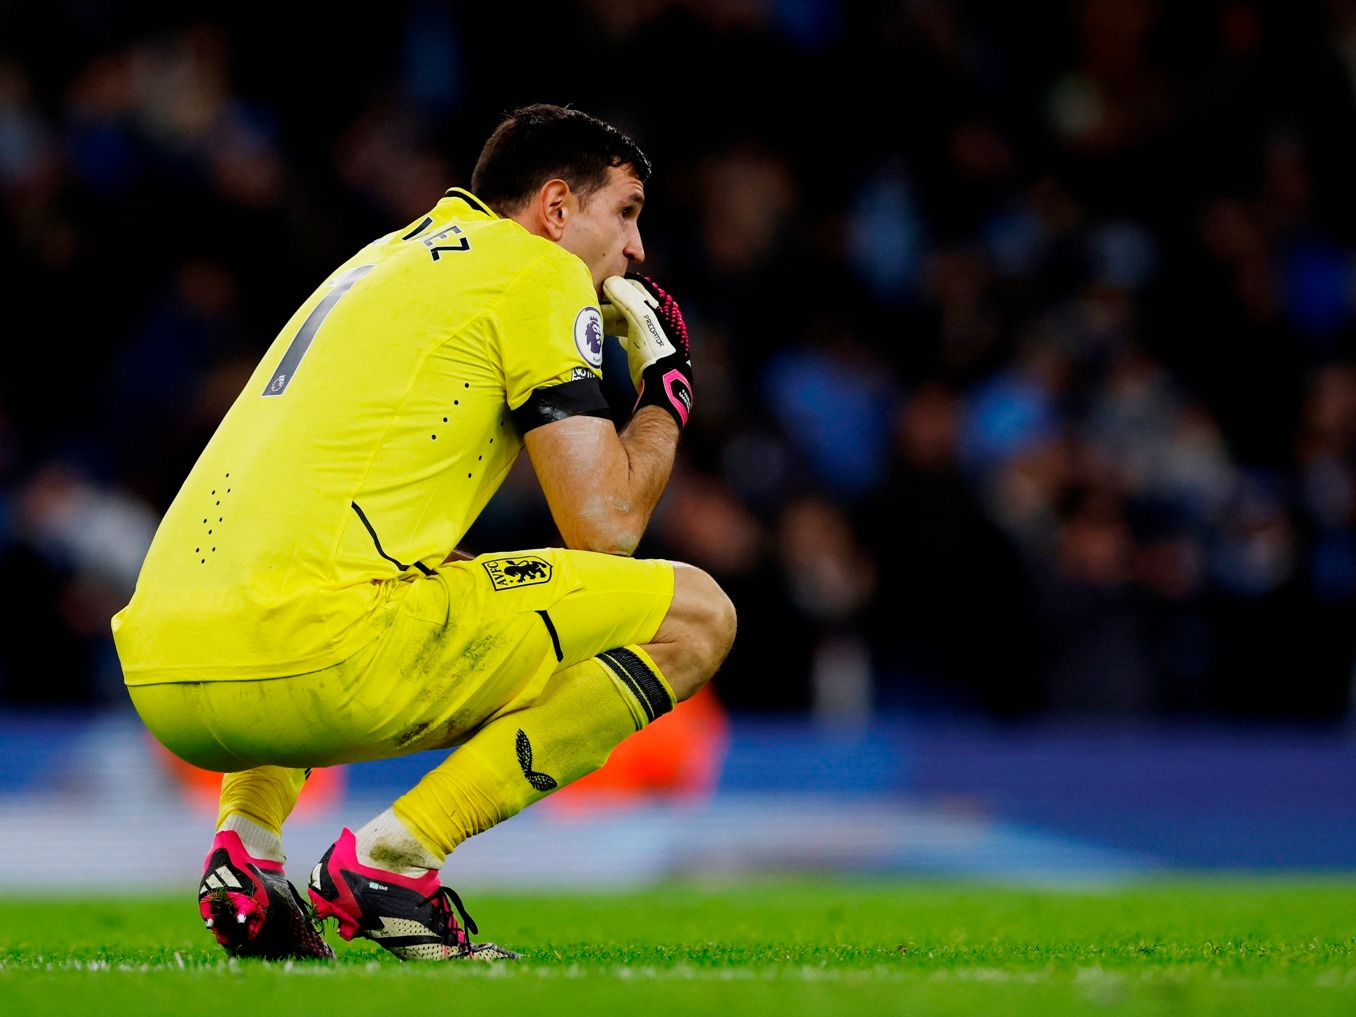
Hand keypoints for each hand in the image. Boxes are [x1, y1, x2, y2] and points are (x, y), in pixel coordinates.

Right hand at [601, 273, 693, 428]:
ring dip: (608, 315)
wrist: (661, 383)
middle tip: (591, 302)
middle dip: (610, 301)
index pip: (635, 287)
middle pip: (628, 302)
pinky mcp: (641, 347)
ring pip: (624, 317)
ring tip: (592, 316)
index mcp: (660, 306)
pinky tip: (601, 329)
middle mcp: (656, 317)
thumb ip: (628, 299)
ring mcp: (648, 332)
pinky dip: (613, 328)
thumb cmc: (654, 350)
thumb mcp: (642, 320)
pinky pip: (624, 331)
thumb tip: (610, 281)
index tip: (598, 286)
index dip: (616, 285)